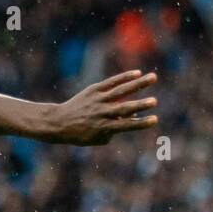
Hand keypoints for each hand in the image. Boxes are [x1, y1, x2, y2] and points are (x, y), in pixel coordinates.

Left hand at [44, 71, 158, 145]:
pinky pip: (110, 82)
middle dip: (139, 105)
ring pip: (120, 91)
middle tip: (154, 101)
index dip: (140, 124)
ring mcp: (98, 100)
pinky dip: (123, 77)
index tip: (154, 120)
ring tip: (153, 77)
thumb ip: (112, 132)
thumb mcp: (94, 139)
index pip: (125, 126)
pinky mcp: (93, 90)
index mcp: (103, 127)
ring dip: (138, 84)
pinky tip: (137, 73)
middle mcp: (101, 113)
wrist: (58, 122)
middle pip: (123, 109)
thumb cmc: (79, 133)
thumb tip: (130, 119)